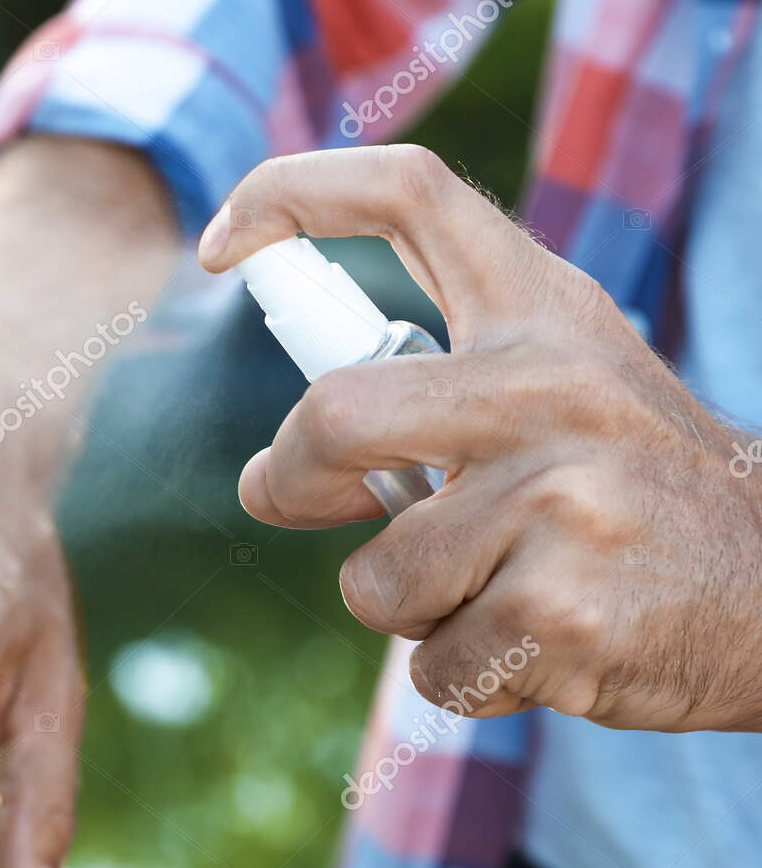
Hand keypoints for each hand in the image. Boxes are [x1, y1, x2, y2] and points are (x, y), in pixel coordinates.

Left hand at [199, 144, 761, 731]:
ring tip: (507, 590)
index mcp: (546, 316)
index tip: (222, 244)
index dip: (294, 193)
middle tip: (294, 498)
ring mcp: (560, 498)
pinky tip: (546, 646)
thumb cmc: (646, 497)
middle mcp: (551, 387)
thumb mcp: (570, 394)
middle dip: (292, 476)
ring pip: (378, 578)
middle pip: (337, 415)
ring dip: (412, 609)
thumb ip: (439, 399)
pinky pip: (433, 665)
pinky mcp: (558, 609)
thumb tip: (277, 471)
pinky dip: (466, 675)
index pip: (411, 196)